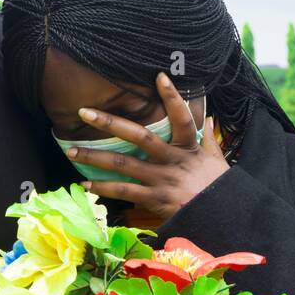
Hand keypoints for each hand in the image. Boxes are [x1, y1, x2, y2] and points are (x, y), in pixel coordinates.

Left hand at [67, 72, 228, 221]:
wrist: (224, 218)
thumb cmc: (220, 188)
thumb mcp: (218, 160)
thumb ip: (209, 139)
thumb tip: (209, 119)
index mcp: (189, 147)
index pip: (183, 117)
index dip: (173, 97)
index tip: (159, 76)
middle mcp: (173, 160)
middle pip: (139, 136)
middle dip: (110, 123)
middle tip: (84, 112)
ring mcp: (162, 179)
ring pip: (123, 164)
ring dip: (95, 157)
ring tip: (71, 151)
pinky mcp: (155, 199)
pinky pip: (124, 192)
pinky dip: (104, 188)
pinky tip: (85, 184)